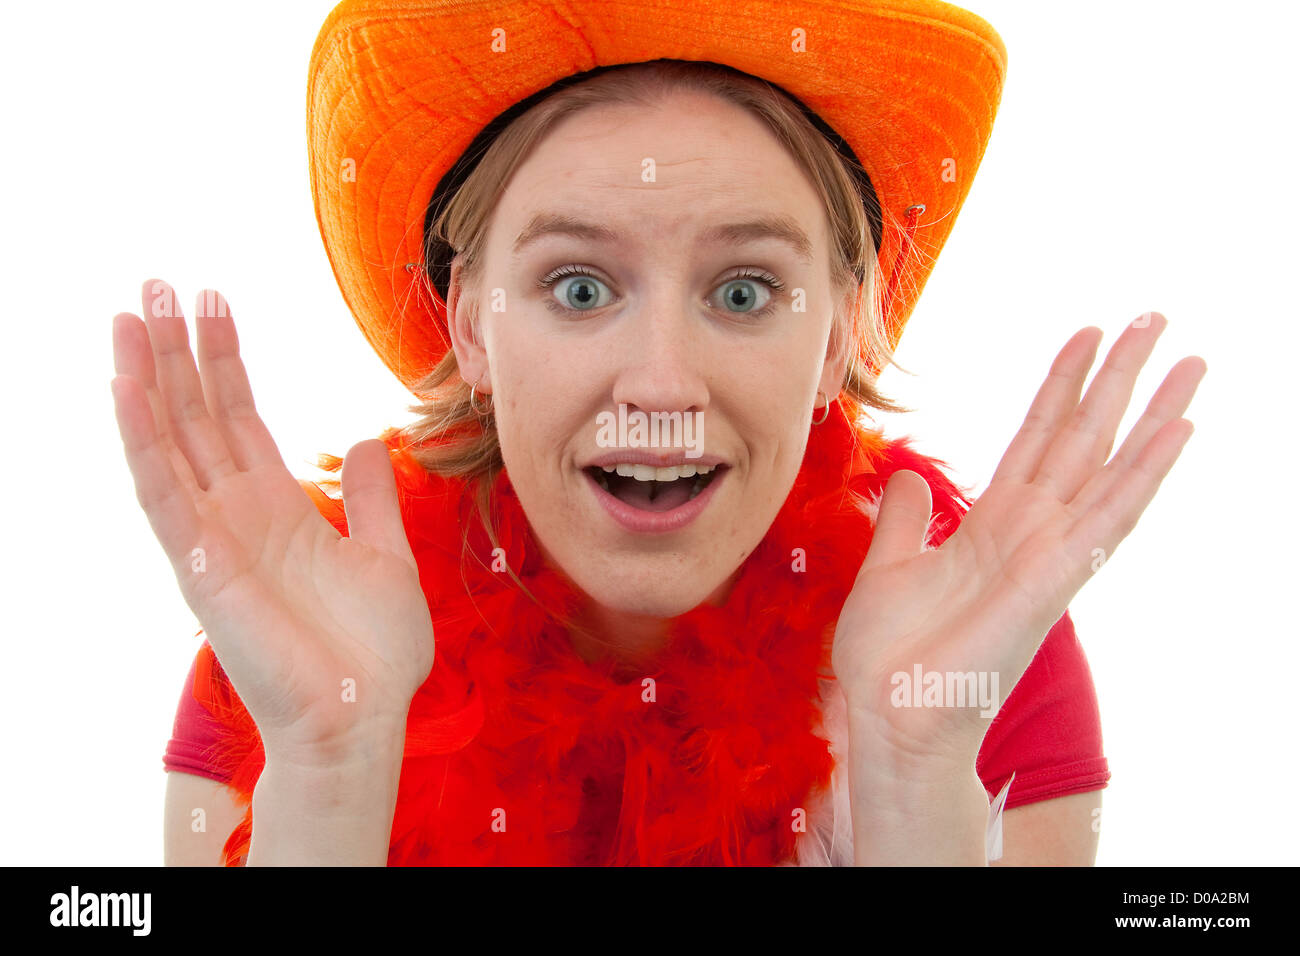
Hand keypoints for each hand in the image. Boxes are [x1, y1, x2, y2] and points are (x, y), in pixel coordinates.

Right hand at [112, 279, 434, 761]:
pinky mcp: (201, 567)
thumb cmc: (372, 652)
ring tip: (130, 313)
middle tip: (155, 282)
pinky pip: (163, 493)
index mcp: (277, 510)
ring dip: (147, 377)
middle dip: (178, 349)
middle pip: (196, 416)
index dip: (225, 359)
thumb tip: (371, 438)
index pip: (239, 419)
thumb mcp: (385, 556)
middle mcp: (236, 516)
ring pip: (168, 441)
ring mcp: (213, 539)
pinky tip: (125, 387)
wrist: (362, 716)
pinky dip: (142, 440)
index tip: (214, 299)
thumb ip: (371, 499)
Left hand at [831, 314, 1205, 764]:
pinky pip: (1105, 518)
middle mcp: (1029, 533)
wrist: (889, 716)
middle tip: (1154, 319)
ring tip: (1188, 361)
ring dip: (1151, 414)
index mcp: (990, 526)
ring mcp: (1047, 556)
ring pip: (1109, 468)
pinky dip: (1141, 474)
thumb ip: (904, 520)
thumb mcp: (887, 568)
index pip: (1034, 440)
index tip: (1085, 335)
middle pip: (1082, 440)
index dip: (1059, 388)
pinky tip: (1176, 432)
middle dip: (1117, 381)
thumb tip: (905, 476)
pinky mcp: (1051, 582)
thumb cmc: (891, 656)